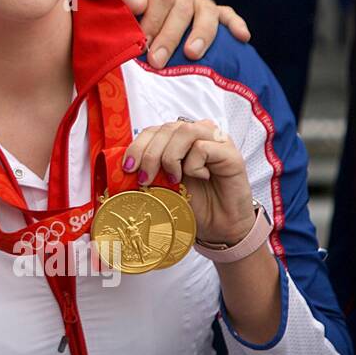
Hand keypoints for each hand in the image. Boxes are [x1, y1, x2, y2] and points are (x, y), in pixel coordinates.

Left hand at [88, 0, 250, 66]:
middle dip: (171, 35)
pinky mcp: (205, 7)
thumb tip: (139, 3)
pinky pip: (224, 13)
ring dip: (201, 35)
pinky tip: (242, 37)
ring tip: (191, 55)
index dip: (154, 19)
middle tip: (157, 61)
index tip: (142, 42)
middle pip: (184, 5)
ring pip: (206, 11)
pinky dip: (234, 23)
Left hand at [123, 119, 255, 244]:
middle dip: (150, 155)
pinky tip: (200, 177)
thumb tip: (125, 167)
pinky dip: (194, 165)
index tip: (128, 168)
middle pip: (166, 129)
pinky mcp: (230, 152)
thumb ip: (150, 169)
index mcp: (178, 138)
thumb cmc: (194, 203)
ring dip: (170, 157)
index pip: (153, 130)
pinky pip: (203, 147)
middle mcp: (197, 133)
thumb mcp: (163, 184)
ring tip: (173, 179)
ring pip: (184, 132)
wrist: (219, 225)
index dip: (138, 146)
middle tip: (145, 179)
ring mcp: (215, 139)